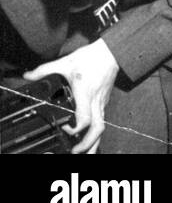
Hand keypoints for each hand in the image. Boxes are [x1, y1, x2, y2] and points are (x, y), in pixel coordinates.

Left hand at [25, 39, 119, 153]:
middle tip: (75, 151)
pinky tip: (87, 134)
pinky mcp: (104, 101)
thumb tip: (29, 75)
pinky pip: (101, 120)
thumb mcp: (66, 62)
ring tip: (84, 151)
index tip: (65, 128)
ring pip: (102, 127)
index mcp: (86, 94)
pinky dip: (95, 130)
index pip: (85, 119)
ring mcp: (101, 102)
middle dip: (88, 144)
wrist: (112, 51)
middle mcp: (96, 101)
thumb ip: (45, 69)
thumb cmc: (92, 57)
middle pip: (97, 129)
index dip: (75, 129)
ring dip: (94, 141)